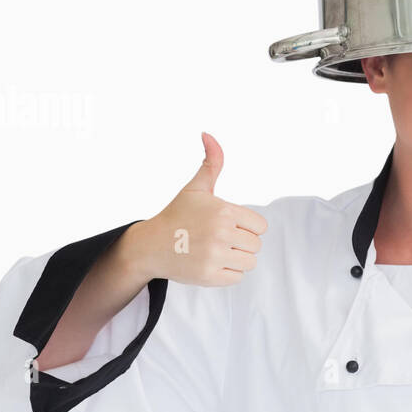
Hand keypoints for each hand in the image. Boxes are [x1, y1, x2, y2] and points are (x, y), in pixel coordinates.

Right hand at [128, 132, 268, 285]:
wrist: (150, 245)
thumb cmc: (178, 215)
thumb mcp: (196, 188)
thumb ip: (211, 163)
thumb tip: (208, 134)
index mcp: (223, 211)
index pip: (260, 226)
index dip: (247, 226)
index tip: (228, 225)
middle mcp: (221, 234)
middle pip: (256, 245)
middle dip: (241, 243)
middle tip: (219, 239)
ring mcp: (215, 256)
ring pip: (249, 262)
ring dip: (236, 259)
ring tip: (216, 251)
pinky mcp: (209, 276)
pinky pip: (237, 277)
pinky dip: (227, 273)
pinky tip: (210, 263)